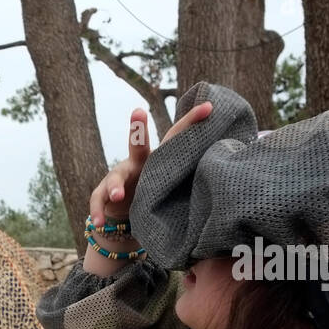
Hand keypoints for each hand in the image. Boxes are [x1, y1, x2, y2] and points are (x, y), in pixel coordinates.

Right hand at [89, 101, 212, 227]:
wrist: (124, 220)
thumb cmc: (154, 198)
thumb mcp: (171, 188)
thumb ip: (189, 179)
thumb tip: (231, 174)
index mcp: (157, 160)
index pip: (175, 137)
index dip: (191, 121)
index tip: (210, 107)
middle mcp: (137, 164)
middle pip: (138, 145)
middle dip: (138, 129)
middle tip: (139, 111)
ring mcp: (118, 178)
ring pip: (115, 177)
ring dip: (116, 186)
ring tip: (118, 196)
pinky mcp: (102, 195)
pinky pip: (97, 202)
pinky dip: (97, 213)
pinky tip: (98, 222)